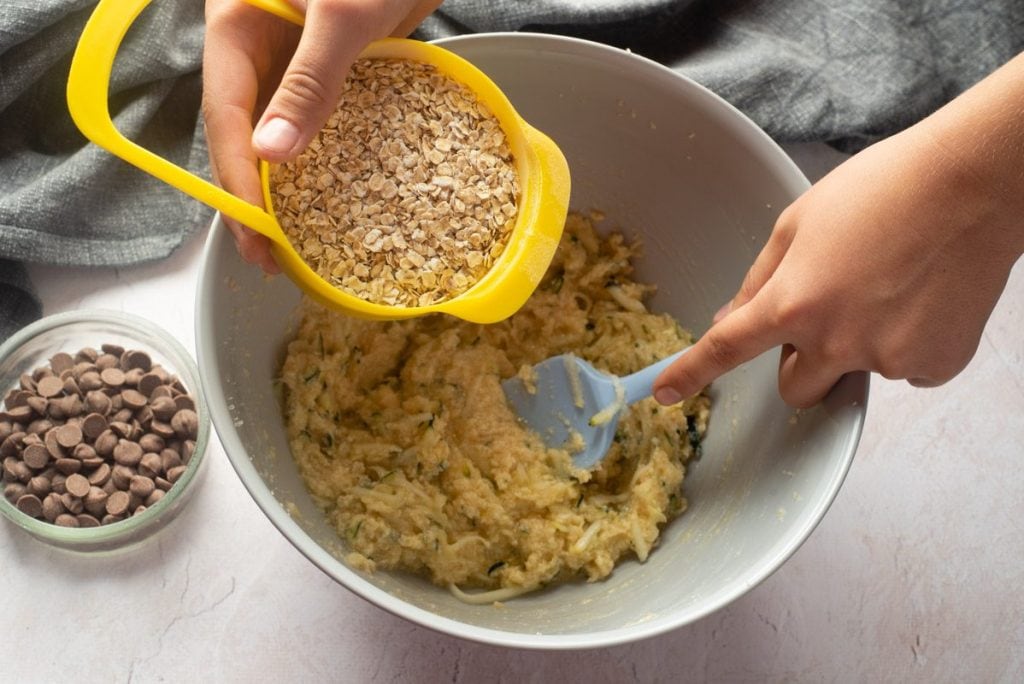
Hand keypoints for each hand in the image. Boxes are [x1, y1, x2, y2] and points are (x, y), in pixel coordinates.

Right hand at [202, 0, 440, 272]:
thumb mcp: (341, 17)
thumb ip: (310, 82)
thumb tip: (272, 154)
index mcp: (240, 24)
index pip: (227, 113)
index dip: (237, 177)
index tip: (252, 230)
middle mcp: (262, 46)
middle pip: (245, 130)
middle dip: (254, 195)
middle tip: (268, 255)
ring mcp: (297, 57)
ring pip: (279, 130)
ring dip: (286, 186)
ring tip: (295, 241)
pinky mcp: (335, 65)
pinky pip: (319, 119)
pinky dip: (322, 160)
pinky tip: (330, 198)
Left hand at [654, 52, 1023, 407]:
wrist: (975, 182)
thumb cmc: (883, 188)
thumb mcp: (800, 222)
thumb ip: (759, 278)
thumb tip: (729, 318)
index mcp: (794, 302)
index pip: (726, 350)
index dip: (690, 374)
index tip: (665, 394)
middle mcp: (836, 341)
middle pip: (795, 386)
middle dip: (800, 360)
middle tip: (829, 312)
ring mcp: (888, 359)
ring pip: (853, 373)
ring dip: (857, 345)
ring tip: (888, 286)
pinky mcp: (935, 364)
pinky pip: (903, 369)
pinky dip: (905, 344)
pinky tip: (920, 298)